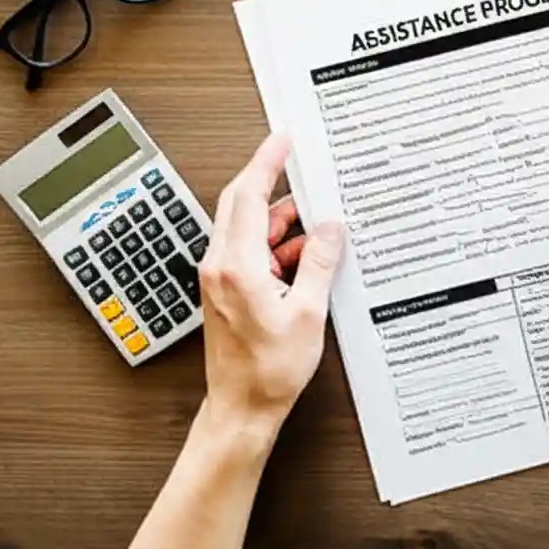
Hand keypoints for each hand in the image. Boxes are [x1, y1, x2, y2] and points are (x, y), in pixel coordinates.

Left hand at [198, 134, 344, 431]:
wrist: (242, 408)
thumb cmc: (268, 371)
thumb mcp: (308, 312)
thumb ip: (318, 262)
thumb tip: (329, 228)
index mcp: (236, 267)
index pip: (248, 197)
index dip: (266, 163)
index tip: (281, 140)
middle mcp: (219, 267)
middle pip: (242, 206)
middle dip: (274, 186)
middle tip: (302, 170)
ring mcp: (219, 278)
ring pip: (248, 229)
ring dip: (281, 224)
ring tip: (318, 234)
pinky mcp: (225, 290)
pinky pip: (250, 252)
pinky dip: (276, 248)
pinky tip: (304, 260)